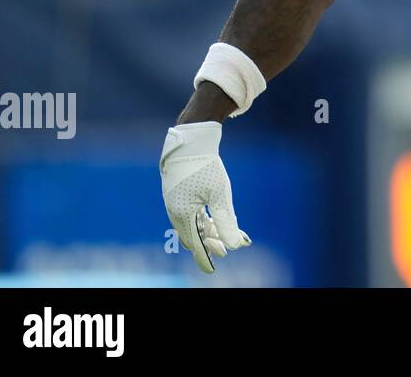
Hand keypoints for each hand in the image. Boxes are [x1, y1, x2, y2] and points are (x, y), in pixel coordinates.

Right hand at [160, 121, 250, 272]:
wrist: (191, 141)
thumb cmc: (205, 166)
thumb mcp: (220, 195)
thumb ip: (226, 222)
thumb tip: (236, 245)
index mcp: (182, 214)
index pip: (194, 244)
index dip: (205, 257)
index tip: (213, 270)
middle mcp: (174, 210)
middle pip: (193, 235)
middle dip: (209, 243)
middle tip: (226, 250)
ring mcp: (174, 201)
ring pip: (192, 224)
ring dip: (208, 231)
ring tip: (224, 235)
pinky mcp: (178, 193)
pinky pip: (190, 213)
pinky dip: (203, 219)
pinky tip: (213, 219)